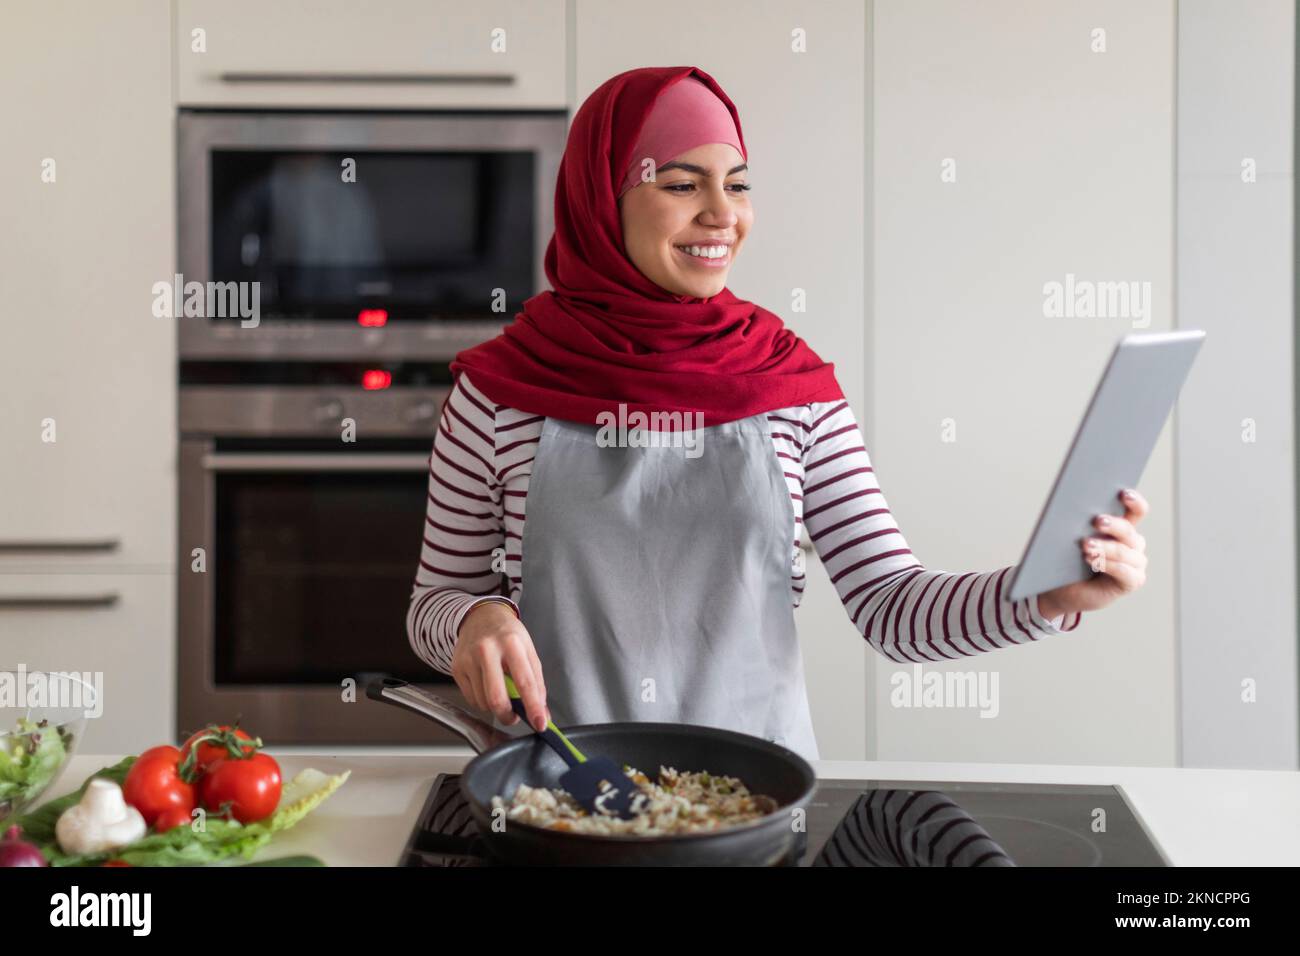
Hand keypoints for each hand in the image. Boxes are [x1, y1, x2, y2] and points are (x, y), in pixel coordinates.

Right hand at [452, 601, 549, 731]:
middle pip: (497, 698)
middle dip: (508, 716)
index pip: (525, 682)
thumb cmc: (508, 635)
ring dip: (495, 707)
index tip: (540, 724)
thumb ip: (536, 682)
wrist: (481, 617)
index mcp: (511, 643)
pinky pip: (471, 699)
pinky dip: (482, 701)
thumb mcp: (528, 651)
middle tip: (514, 717)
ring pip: (483, 702)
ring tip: (500, 692)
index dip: (534, 707)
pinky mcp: (457, 667)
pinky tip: (487, 686)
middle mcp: (487, 650)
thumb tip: (541, 713)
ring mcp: (469, 659)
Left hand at [1036, 487, 1149, 618]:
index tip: (1123, 493)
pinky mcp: (1132, 581)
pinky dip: (1109, 565)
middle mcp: (1133, 543)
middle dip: (1113, 524)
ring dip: (1105, 547)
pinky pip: (1126, 572)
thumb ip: (1078, 522)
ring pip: (1125, 551)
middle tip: (1096, 520)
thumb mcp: (1071, 538)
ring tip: (1086, 546)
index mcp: (1123, 527)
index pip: (1137, 510)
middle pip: (1128, 530)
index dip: (1134, 501)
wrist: (1064, 590)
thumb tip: (1074, 503)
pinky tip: (1092, 561)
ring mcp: (1136, 563)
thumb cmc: (1068, 560)